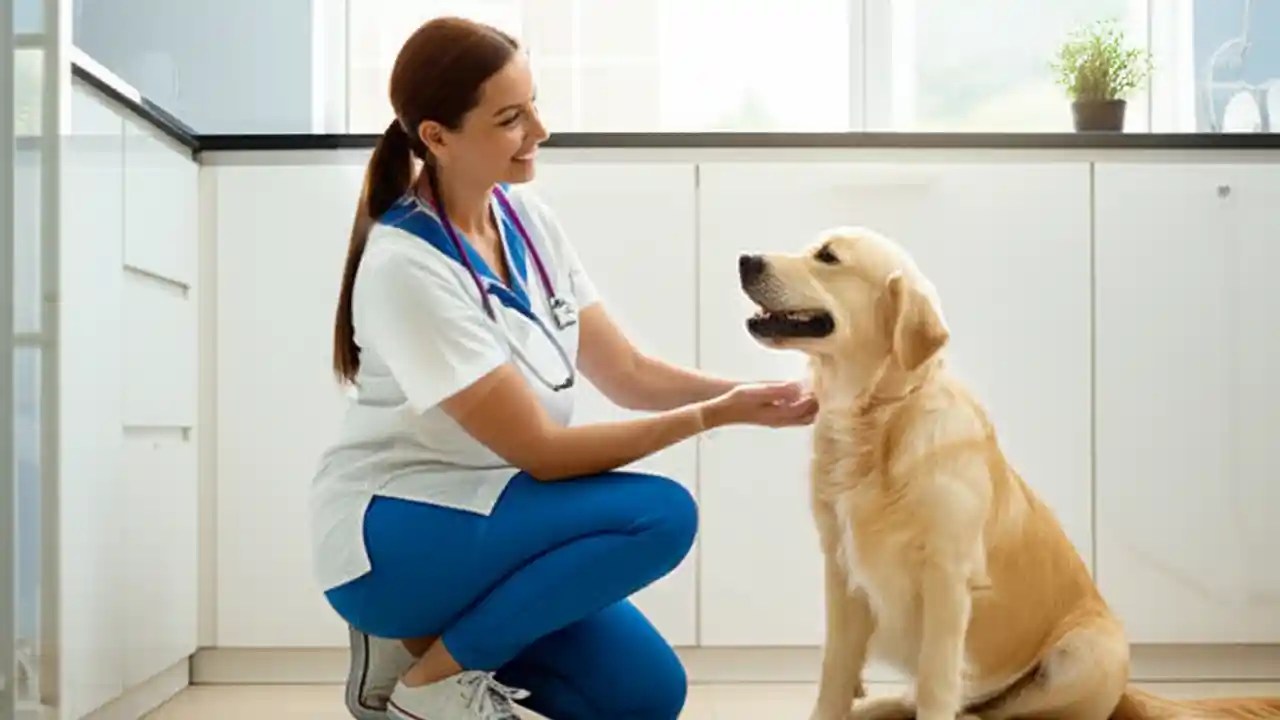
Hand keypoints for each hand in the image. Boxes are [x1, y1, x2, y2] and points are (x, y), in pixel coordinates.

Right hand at [699, 381, 817, 428]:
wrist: (724, 408)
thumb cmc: (739, 400)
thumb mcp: (759, 391)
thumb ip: (779, 390)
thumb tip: (798, 388)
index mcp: (778, 415)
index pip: (804, 410)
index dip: (812, 399)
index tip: (817, 387)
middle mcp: (780, 420)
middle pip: (807, 418)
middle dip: (815, 406)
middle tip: (818, 390)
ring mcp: (777, 420)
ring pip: (801, 419)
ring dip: (809, 407)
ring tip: (811, 392)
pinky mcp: (772, 416)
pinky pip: (794, 416)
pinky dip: (801, 408)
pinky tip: (798, 396)